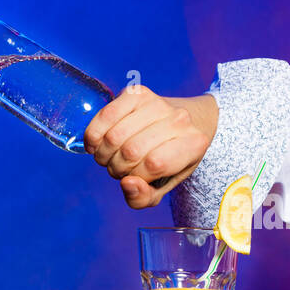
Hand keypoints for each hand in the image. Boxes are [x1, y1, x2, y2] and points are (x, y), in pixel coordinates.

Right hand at [82, 84, 216, 208]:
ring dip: (104, 154)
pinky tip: (98, 143)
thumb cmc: (172, 158)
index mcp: (194, 144)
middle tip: (120, 168)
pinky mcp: (136, 92)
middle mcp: (179, 119)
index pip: (154, 164)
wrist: (188, 121)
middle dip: (117, 168)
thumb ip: (144, 197)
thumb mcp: (164, 185)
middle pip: (131, 150)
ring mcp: (157, 102)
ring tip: (111, 157)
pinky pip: (105, 115)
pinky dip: (94, 135)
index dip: (137, 175)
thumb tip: (127, 184)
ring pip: (115, 136)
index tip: (137, 176)